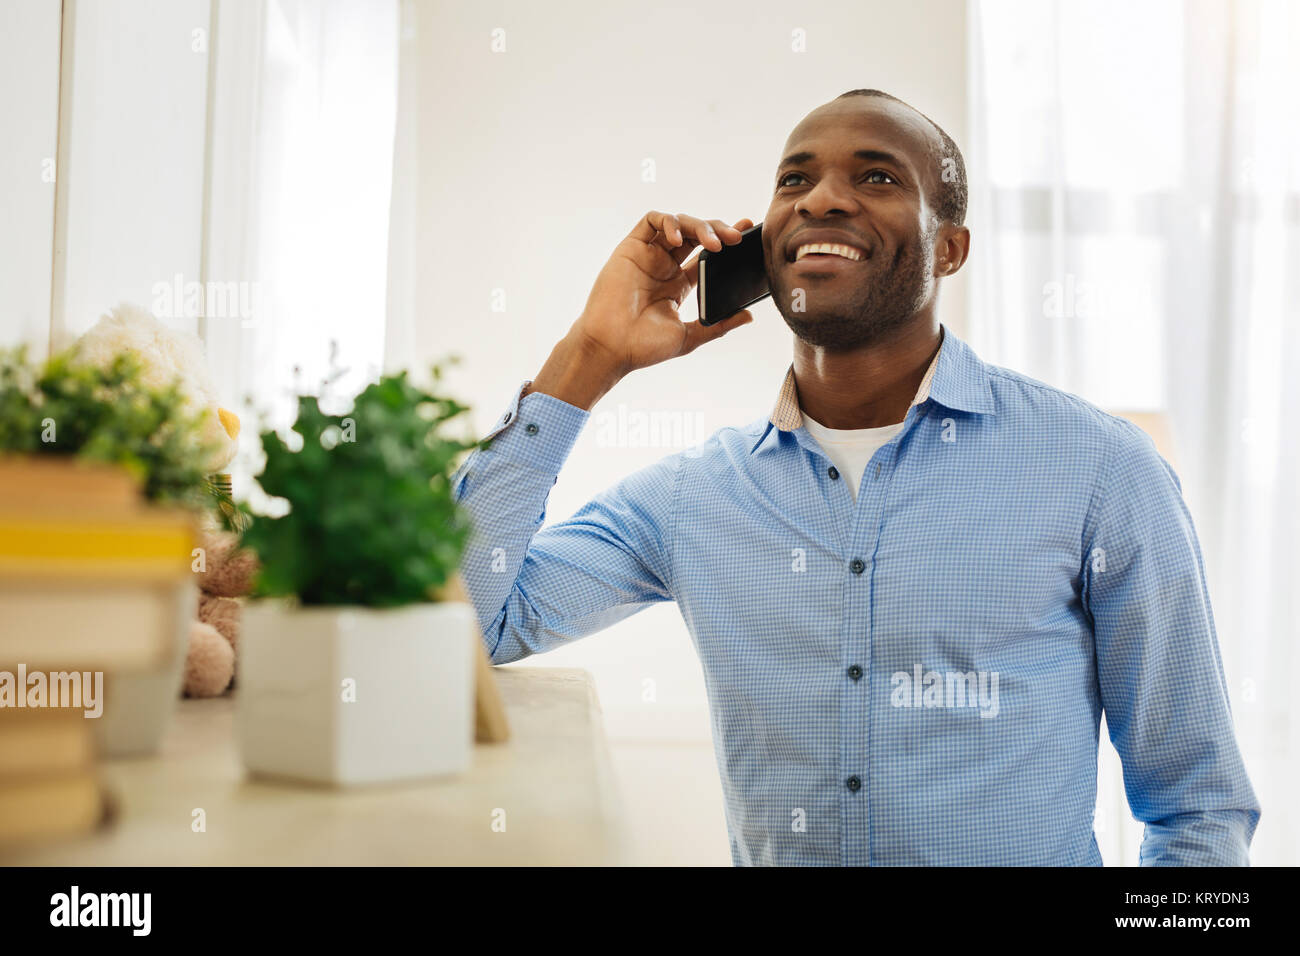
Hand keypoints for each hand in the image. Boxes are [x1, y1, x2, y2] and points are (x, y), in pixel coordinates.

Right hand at [574, 211, 755, 376]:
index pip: (708, 256)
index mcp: (679, 284)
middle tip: (737, 238)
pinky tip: (678, 239)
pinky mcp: (631, 247)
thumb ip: (718, 325)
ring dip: (700, 226)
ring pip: (679, 224)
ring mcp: (648, 255)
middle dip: (719, 230)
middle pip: (697, 235)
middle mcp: (665, 266)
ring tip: (713, 244)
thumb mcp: (689, 336)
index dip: (727, 241)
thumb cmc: (643, 346)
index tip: (749, 234)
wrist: (611, 347)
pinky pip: (651, 221)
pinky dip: (669, 222)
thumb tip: (749, 316)